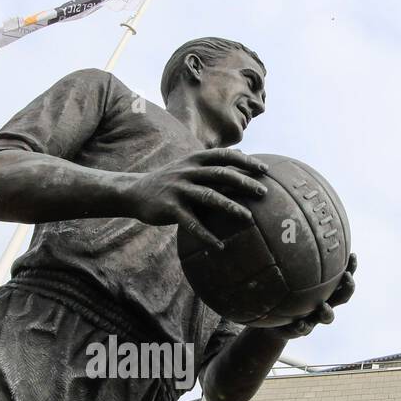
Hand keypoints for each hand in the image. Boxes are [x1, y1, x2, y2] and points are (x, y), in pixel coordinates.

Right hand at [121, 149, 269, 247]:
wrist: (135, 192)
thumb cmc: (170, 180)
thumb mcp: (188, 166)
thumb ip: (212, 164)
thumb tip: (241, 155)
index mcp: (195, 159)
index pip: (224, 156)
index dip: (245, 162)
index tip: (265, 170)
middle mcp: (188, 171)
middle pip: (221, 175)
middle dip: (244, 183)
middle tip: (263, 193)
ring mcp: (179, 189)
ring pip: (209, 197)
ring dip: (231, 207)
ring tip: (248, 218)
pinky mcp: (170, 208)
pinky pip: (191, 223)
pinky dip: (206, 235)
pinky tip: (219, 246)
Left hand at [264, 252, 356, 339]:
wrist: (272, 318)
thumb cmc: (280, 290)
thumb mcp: (282, 272)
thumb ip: (287, 256)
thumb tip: (281, 223)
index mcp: (325, 287)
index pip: (343, 275)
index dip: (351, 267)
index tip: (352, 255)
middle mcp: (324, 301)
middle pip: (343, 296)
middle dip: (348, 287)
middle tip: (347, 278)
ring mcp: (314, 316)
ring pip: (328, 316)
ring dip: (327, 312)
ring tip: (323, 307)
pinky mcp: (301, 329)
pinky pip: (304, 329)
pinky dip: (302, 327)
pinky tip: (298, 324)